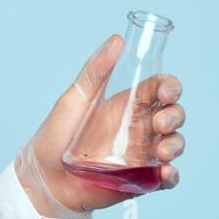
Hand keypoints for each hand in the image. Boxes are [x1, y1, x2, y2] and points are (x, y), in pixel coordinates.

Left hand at [18, 34, 185, 216]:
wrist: (43, 178)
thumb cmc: (55, 137)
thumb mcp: (74, 99)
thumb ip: (95, 71)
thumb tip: (117, 39)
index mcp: (127, 105)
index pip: (159, 89)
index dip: (170, 87)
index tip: (166, 92)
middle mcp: (139, 128)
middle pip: (173, 115)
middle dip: (175, 116)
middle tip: (159, 124)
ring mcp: (141, 154)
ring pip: (174, 144)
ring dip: (176, 144)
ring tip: (162, 152)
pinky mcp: (139, 180)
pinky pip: (165, 177)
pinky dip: (171, 176)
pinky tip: (164, 173)